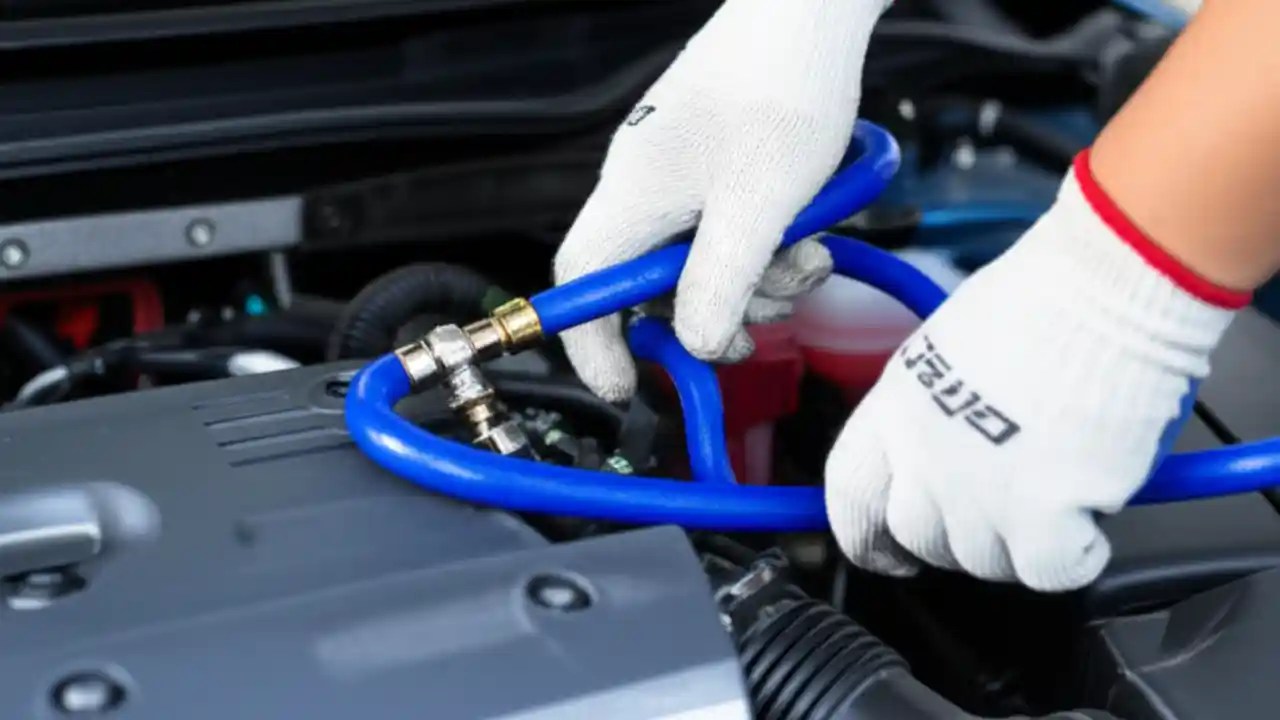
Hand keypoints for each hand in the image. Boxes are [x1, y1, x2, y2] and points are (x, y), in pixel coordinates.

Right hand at [554, 0, 888, 400]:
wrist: (812, 13)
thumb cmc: (781, 91)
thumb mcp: (756, 208)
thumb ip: (720, 284)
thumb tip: (699, 345)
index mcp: (632, 194)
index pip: (584, 281)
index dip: (592, 340)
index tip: (625, 385)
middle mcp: (646, 184)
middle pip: (655, 281)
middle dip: (713, 312)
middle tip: (758, 329)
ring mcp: (683, 171)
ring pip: (705, 259)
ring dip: (759, 279)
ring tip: (808, 257)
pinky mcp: (720, 161)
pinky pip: (733, 226)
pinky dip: (770, 244)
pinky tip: (810, 231)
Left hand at [825, 155, 1242, 591]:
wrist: (1108, 287)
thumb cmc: (1048, 296)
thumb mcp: (952, 346)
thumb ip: (938, 409)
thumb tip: (958, 448)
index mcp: (895, 406)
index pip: (849, 493)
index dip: (865, 534)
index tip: (889, 551)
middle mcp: (923, 456)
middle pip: (919, 537)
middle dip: (960, 539)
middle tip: (1005, 514)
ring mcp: (977, 490)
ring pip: (984, 562)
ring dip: (1022, 545)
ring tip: (1060, 493)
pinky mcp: (1042, 513)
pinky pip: (1050, 571)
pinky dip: (1076, 556)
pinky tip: (1091, 519)